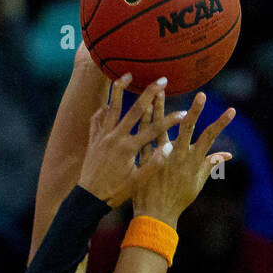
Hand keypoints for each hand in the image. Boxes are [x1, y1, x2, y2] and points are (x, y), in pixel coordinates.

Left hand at [78, 77, 186, 207]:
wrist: (88, 198)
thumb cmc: (115, 193)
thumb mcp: (137, 182)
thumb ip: (153, 165)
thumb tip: (169, 149)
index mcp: (129, 149)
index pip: (154, 130)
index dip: (170, 120)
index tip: (183, 112)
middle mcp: (116, 138)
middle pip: (135, 110)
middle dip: (150, 93)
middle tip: (161, 79)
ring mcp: (102, 136)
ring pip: (112, 106)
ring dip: (120, 89)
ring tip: (127, 74)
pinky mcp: (93, 139)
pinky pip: (97, 118)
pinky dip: (102, 108)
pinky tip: (107, 102)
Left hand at [133, 90, 233, 226]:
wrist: (155, 215)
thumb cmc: (178, 200)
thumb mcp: (197, 183)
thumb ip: (210, 165)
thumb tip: (227, 155)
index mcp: (192, 161)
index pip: (209, 138)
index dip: (221, 123)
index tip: (232, 110)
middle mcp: (177, 156)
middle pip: (187, 128)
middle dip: (195, 111)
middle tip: (201, 94)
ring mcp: (159, 156)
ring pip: (160, 127)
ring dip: (160, 107)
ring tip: (160, 89)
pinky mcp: (144, 159)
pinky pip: (143, 136)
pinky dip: (142, 120)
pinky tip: (142, 105)